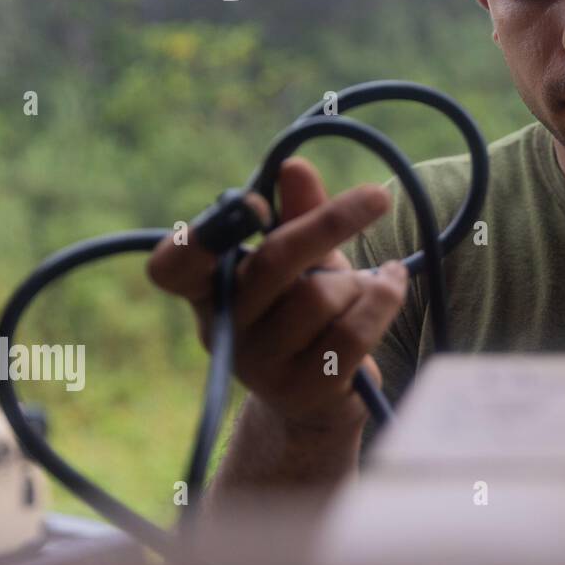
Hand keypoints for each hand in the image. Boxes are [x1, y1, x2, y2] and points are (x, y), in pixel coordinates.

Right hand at [146, 156, 408, 436]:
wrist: (321, 399)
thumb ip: (297, 214)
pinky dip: (384, 299)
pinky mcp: (304, 392)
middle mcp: (225, 330)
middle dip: (331, 223)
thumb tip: (293, 166)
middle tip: (377, 197)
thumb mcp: (303, 259)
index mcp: (209, 291)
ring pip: (322, 295)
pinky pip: (354, 330)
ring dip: (358, 282)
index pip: (172, 267)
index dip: (198, 237)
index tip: (254, 204)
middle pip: (274, 261)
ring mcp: (261, 367)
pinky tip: (392, 285)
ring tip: (362, 288)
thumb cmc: (305, 312)